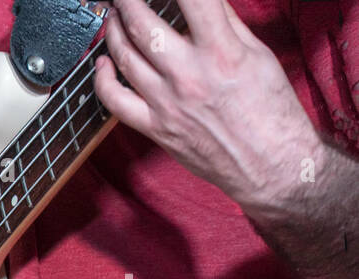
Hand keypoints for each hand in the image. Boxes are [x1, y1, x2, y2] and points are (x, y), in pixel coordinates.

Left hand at [93, 0, 322, 215]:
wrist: (270, 165)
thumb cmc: (271, 113)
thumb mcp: (258, 55)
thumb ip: (226, 24)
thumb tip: (204, 2)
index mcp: (221, 53)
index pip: (192, 0)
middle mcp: (189, 76)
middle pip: (144, 25)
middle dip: (129, 1)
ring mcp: (167, 103)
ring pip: (125, 58)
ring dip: (114, 31)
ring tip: (115, 16)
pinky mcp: (156, 128)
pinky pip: (115, 102)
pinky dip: (103, 80)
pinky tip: (103, 64)